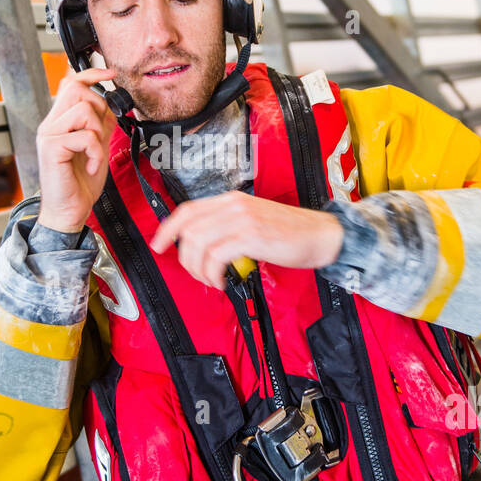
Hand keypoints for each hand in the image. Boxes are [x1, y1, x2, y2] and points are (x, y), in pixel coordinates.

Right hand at [36, 66, 117, 231]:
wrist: (68, 212)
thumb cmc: (79, 183)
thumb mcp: (96, 147)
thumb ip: (101, 125)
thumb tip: (112, 104)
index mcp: (60, 122)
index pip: (70, 84)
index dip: (91, 73)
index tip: (111, 73)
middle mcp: (50, 125)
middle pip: (76, 90)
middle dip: (98, 108)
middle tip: (100, 134)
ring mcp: (49, 135)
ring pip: (83, 111)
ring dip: (98, 133)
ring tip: (94, 154)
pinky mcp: (51, 148)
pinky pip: (84, 136)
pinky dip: (96, 152)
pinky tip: (92, 166)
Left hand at [148, 191, 343, 289]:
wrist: (321, 235)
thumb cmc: (291, 234)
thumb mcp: (254, 222)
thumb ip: (229, 228)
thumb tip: (203, 247)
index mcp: (232, 200)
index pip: (188, 209)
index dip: (167, 228)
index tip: (158, 245)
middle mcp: (234, 205)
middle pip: (188, 229)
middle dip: (185, 258)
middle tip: (198, 274)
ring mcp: (242, 219)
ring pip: (198, 242)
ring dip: (199, 269)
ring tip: (212, 279)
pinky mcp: (251, 236)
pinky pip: (216, 256)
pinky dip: (212, 273)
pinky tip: (222, 280)